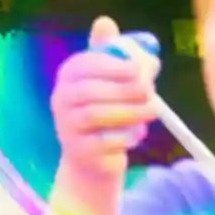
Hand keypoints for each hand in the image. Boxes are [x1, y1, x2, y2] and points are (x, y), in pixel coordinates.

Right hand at [50, 16, 159, 174]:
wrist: (97, 154)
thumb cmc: (111, 107)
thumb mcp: (123, 81)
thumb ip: (135, 65)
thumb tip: (151, 60)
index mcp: (70, 74)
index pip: (84, 64)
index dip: (111, 66)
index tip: (137, 69)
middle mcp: (62, 98)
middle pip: (88, 90)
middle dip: (123, 90)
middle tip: (149, 92)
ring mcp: (67, 125)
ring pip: (95, 115)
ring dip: (129, 111)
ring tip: (152, 111)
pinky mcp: (78, 150)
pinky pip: (101, 141)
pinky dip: (124, 136)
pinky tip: (138, 134)